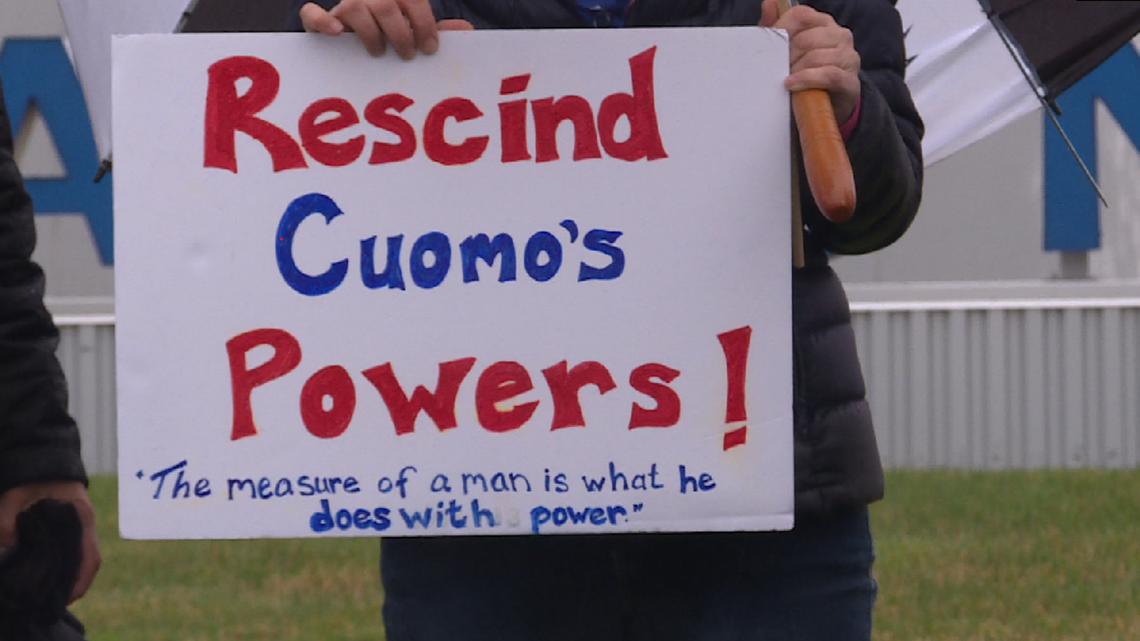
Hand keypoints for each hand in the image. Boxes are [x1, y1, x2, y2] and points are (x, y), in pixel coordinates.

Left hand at [0, 481, 100, 602]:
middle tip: (48, 599)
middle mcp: (85, 523)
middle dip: (72, 583)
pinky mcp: (72, 521)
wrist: (40, 453)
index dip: (80, 582)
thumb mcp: (12, 501)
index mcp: (79, 518)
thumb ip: (8, 528)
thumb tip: (7, 556)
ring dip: (68, 572)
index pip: (90, 558)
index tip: (63, 598)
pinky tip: (46, 568)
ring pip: (82, 555)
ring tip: (46, 587)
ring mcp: (81, 521)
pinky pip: (75, 547)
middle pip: (88, 561)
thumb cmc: (28, 477)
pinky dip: (65, 561)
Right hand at [300, 0, 472, 58]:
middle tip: (408, 54)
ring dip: (370, 32)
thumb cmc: (390, 36)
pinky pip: (312, 14)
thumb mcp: (415, 32)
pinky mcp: (318, 21)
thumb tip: (466, 29)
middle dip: (400, 31)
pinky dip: (321, 21)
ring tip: (379, 52)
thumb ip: (436, 30)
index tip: (430, 48)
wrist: (351, 38)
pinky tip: (337, 34)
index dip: (424, 22)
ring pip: (354, 7)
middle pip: (385, 3)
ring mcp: (344, 4)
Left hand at [759, 0, 860, 123]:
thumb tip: (768, 3)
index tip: (771, 48)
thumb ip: (775, 28)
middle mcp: (840, 36)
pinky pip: (828, 75)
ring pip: (816, 57)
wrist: (823, 108)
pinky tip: (792, 85)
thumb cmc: (802, 75)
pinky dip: (807, 80)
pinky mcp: (850, 80)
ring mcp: (848, 57)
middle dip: (787, 56)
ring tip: (785, 81)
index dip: (783, 30)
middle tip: (776, 70)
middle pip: (807, 38)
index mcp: (823, 24)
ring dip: (796, 70)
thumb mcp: (785, 52)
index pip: (802, 15)